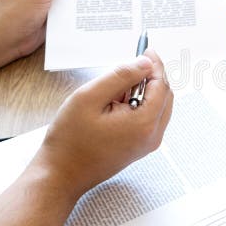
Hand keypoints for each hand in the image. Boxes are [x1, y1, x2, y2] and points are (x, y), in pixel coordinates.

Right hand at [32, 49, 173, 196]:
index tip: (146, 50)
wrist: (60, 175)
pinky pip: (148, 119)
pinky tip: (115, 104)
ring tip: (114, 89)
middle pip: (165, 96)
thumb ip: (120, 76)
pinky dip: (138, 105)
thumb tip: (145, 63)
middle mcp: (152, 136)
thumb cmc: (69, 140)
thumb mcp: (89, 98)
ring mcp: (147, 144)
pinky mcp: (140, 148)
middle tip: (131, 64)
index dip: (154, 65)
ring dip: (143, 91)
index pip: (161, 85)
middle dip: (150, 77)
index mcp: (144, 123)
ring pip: (158, 107)